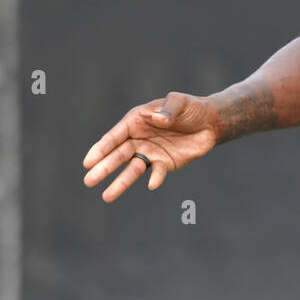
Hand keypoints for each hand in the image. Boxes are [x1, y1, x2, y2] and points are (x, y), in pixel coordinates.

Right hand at [81, 91, 217, 201]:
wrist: (210, 122)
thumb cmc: (191, 108)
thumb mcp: (180, 102)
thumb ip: (168, 110)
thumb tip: (158, 119)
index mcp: (136, 121)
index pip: (115, 137)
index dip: (101, 149)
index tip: (88, 162)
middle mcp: (139, 138)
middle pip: (118, 155)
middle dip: (103, 168)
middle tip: (88, 181)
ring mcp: (150, 152)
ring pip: (132, 169)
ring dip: (120, 182)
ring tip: (107, 197)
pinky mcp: (164, 163)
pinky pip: (156, 172)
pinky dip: (155, 178)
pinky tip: (152, 184)